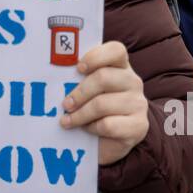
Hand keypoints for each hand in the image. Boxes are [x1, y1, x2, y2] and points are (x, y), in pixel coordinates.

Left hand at [59, 41, 149, 165]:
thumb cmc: (92, 111)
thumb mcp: (86, 91)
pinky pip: (108, 125)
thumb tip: (54, 76)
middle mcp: (133, 81)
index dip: (95, 57)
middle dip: (79, 92)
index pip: (116, 50)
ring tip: (67, 121)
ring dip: (80, 114)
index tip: (78, 68)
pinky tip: (87, 130)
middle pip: (104, 77)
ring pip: (102, 104)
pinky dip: (92, 128)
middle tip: (65, 104)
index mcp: (120, 66)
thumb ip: (77, 79)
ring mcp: (138, 103)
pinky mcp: (139, 126)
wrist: (108, 142)